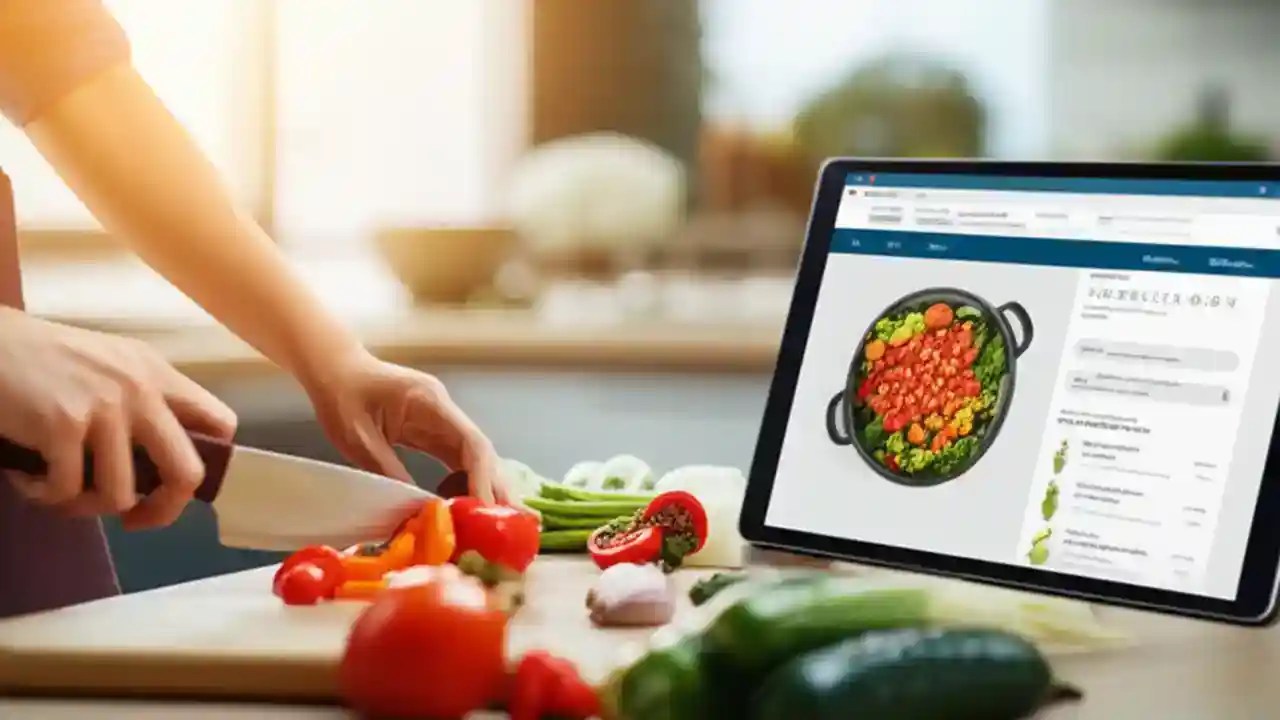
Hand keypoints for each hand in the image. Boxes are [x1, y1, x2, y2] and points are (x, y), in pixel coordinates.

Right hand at [0, 309, 236, 528]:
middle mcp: (141, 389)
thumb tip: (160, 465)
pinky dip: (45, 496)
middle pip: (186, 472)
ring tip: (59, 491)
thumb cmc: (43, 359)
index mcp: (158, 373)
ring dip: (84, 506)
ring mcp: (105, 407)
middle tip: (135, 519)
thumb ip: (142, 403)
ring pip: (120, 495)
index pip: (221, 423)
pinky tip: (28, 480)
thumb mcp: (110, 366)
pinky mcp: (63, 425)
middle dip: (163, 510)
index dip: (209, 464)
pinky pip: (67, 491)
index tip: (175, 484)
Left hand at [305, 350, 506, 504]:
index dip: (483, 478)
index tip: (487, 509)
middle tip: (505, 524)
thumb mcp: (358, 437)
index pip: (471, 443)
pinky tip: (461, 505)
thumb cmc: (342, 396)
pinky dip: (464, 482)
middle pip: (482, 452)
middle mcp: (445, 411)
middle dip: (494, 487)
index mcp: (431, 403)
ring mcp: (442, 420)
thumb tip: (417, 506)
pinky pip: (457, 459)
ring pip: (474, 457)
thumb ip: (388, 468)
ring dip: (482, 487)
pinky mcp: (434, 431)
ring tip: (490, 523)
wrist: (335, 370)